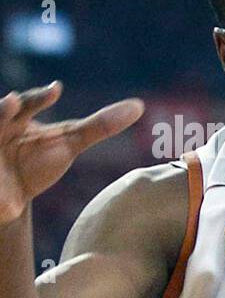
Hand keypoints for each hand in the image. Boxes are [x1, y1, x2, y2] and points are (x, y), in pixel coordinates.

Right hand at [0, 82, 143, 224]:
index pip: (28, 103)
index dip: (38, 98)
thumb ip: (100, 126)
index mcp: (17, 116)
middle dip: (2, 109)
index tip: (56, 91)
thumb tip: (139, 106)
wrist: (12, 192)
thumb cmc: (39, 158)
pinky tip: (8, 206)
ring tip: (10, 143)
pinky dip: (0, 197)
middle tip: (13, 102)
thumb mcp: (69, 142)